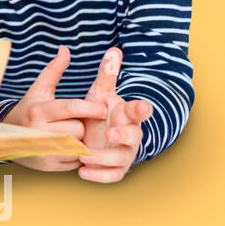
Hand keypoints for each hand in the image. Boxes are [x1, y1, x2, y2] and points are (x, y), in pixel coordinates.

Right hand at [2, 46, 107, 170]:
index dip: (89, 108)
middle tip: (73, 122)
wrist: (5, 139)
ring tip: (69, 134)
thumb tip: (65, 49)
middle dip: (81, 125)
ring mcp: (43, 150)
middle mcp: (39, 131)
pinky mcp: (48, 165)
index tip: (104, 109)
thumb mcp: (38, 90)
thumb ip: (54, 71)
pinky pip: (75, 160)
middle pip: (78, 129)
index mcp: (39, 110)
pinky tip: (66, 147)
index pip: (69, 108)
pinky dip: (75, 154)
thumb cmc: (28, 110)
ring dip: (80, 140)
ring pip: (78, 146)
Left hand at [78, 48, 151, 182]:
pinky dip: (98, 176)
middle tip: (109, 132)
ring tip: (85, 156)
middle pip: (134, 136)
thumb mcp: (100, 94)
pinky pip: (111, 175)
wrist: (93, 136)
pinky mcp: (114, 168)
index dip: (141, 109)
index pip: (139, 111)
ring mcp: (123, 153)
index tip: (142, 105)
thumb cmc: (99, 113)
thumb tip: (114, 50)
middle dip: (124, 134)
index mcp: (127, 115)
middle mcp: (130, 135)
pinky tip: (82, 172)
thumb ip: (106, 76)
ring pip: (121, 158)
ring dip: (105, 158)